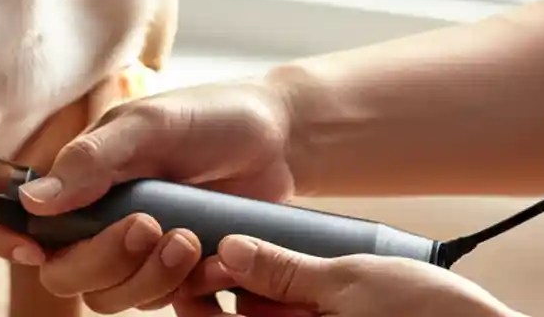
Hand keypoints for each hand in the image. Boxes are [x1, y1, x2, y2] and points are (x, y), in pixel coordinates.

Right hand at [0, 80, 293, 312]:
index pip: (10, 215)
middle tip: (151, 226)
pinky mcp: (175, 272)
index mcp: (75, 178)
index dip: (4, 237)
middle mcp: (95, 218)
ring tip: (191, 238)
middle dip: (104, 259)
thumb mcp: (148, 127)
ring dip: (149, 277)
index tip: (34, 249)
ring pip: (111, 296)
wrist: (280, 138)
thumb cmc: (208, 117)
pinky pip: (162, 302)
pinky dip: (188, 288)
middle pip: (64, 272)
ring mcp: (134, 249)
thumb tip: (31, 201)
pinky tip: (217, 257)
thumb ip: (90, 162)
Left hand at [175, 236, 520, 316]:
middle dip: (221, 283)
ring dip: (252, 288)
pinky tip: (290, 268)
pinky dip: (282, 300)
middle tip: (224, 242)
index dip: (195, 286)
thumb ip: (284, 271)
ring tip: (255, 248)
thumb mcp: (349, 283)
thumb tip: (230, 249)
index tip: (200, 249)